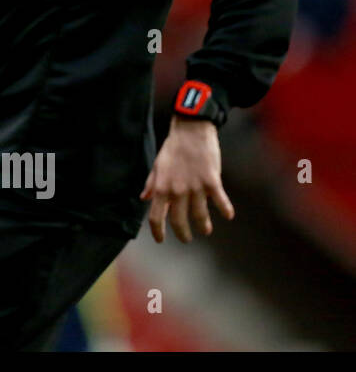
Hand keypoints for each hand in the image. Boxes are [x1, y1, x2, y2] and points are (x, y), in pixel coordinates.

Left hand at [141, 117, 234, 242]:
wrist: (191, 130)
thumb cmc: (173, 148)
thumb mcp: (157, 165)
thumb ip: (151, 184)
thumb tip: (144, 198)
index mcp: (160, 187)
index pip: (155, 216)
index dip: (158, 232)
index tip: (160, 240)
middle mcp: (176, 190)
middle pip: (178, 221)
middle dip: (182, 234)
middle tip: (186, 239)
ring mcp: (195, 187)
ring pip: (200, 216)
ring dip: (203, 226)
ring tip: (205, 230)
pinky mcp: (212, 181)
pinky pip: (220, 201)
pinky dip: (225, 210)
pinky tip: (228, 215)